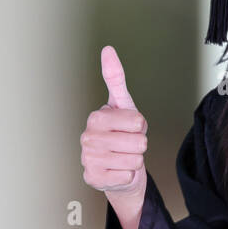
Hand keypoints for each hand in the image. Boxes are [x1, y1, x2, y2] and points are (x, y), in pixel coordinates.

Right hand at [80, 46, 147, 199]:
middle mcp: (87, 138)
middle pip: (138, 143)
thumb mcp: (123, 105)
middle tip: (127, 144)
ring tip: (122, 157)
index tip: (129, 126)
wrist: (116, 167)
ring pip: (135, 160)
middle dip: (139, 145)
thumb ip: (116, 78)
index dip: (140, 126)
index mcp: (95, 118)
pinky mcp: (93, 178)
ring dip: (134, 160)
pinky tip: (117, 171)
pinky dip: (128, 175)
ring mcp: (88, 159)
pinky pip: (127, 176)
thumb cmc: (121, 134)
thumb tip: (107, 50)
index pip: (137, 121)